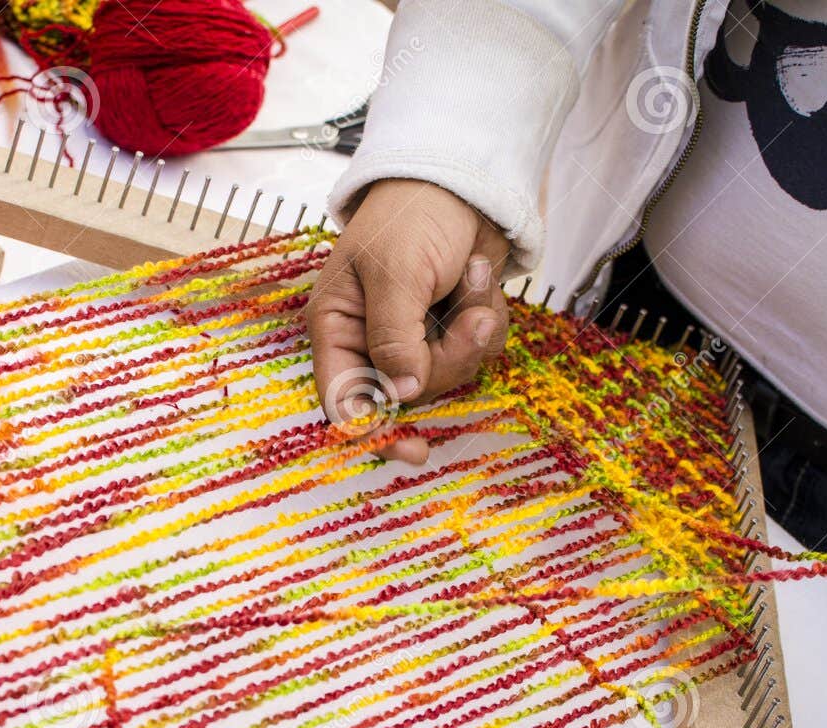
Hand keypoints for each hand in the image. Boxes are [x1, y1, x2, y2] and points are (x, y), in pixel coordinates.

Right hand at [306, 180, 510, 464]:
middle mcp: (371, 340)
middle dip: (447, 361)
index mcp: (338, 326)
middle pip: (407, 395)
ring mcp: (414, 337)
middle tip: (471, 319)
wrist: (464, 179)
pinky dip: (488, 321)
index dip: (375, 431)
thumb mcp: (395, 270)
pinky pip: (476, 355)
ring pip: (447, 377)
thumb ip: (394, 335)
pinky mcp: (451, 329)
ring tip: (475, 278)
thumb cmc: (412, 212)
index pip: (344, 400)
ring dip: (472, 333)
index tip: (411, 449)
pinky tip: (480, 279)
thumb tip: (400, 392)